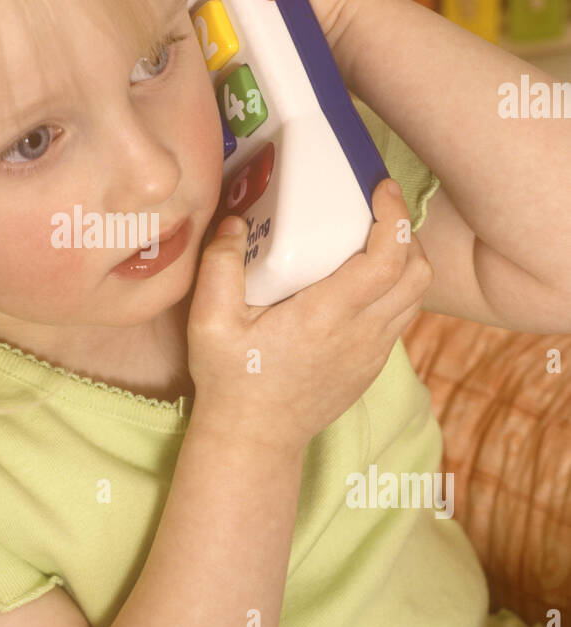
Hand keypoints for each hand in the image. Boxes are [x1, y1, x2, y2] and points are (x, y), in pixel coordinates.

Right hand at [186, 177, 432, 451]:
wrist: (255, 438)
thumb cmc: (232, 380)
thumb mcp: (209, 323)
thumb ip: (219, 267)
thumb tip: (234, 221)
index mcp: (327, 316)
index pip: (388, 259)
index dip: (394, 217)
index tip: (381, 188)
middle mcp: (361, 333)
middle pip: (417, 273)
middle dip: (405, 232)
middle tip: (375, 210)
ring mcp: (372, 352)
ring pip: (416, 295)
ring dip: (405, 260)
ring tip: (371, 239)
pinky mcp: (371, 364)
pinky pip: (401, 316)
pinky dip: (395, 288)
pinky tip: (360, 280)